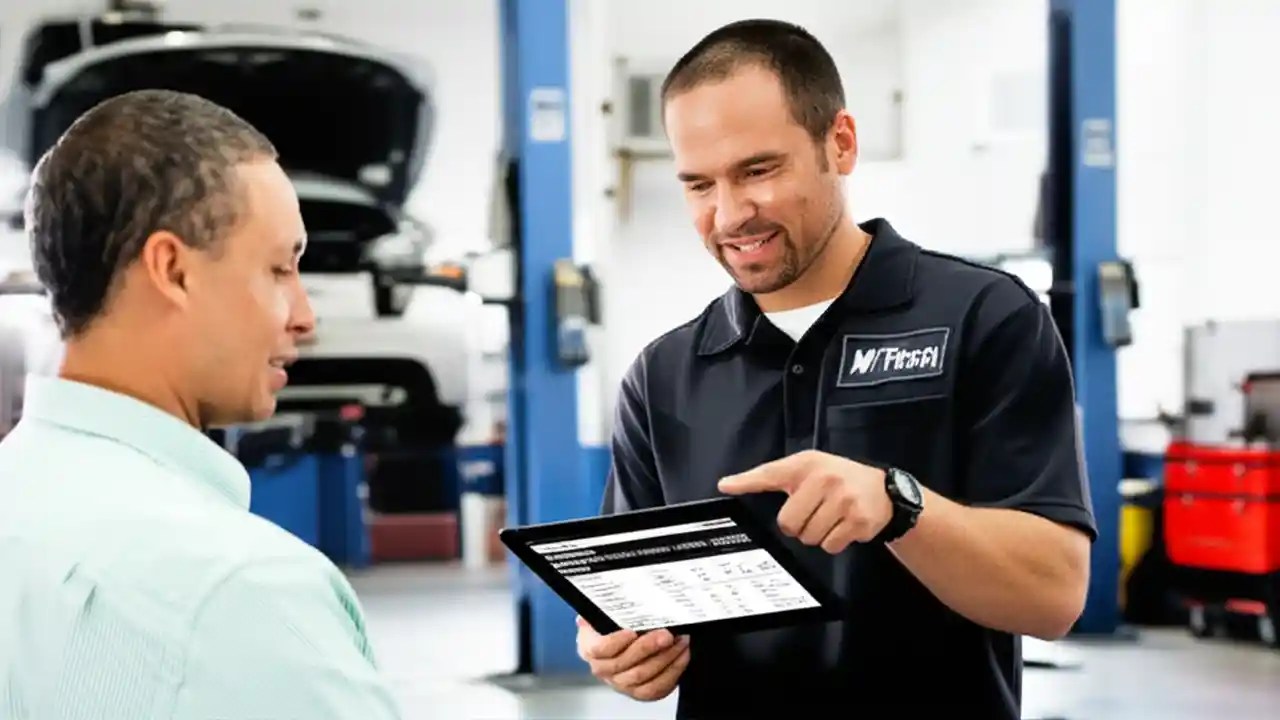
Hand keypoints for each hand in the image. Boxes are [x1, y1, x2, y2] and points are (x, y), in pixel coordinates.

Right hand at [575, 616, 689, 701]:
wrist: (618, 638)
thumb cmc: (614, 623)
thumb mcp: (607, 611)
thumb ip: (608, 606)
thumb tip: (611, 593)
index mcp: (590, 647)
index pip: (600, 648)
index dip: (617, 642)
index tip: (632, 631)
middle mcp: (603, 669)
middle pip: (624, 663)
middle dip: (649, 648)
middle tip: (666, 635)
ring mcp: (620, 683)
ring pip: (642, 677)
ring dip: (665, 658)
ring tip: (679, 642)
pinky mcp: (639, 692)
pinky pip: (656, 688)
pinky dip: (672, 671)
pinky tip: (681, 656)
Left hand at [717, 450, 892, 553]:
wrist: (884, 490)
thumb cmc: (838, 479)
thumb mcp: (807, 468)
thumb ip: (769, 476)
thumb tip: (727, 484)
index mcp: (807, 464)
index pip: (770, 473)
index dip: (745, 481)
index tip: (725, 486)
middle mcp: (825, 479)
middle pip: (789, 523)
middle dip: (799, 525)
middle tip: (814, 512)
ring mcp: (844, 500)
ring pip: (810, 537)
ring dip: (817, 534)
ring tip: (831, 516)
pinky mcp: (859, 521)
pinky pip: (830, 546)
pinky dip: (834, 542)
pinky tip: (844, 525)